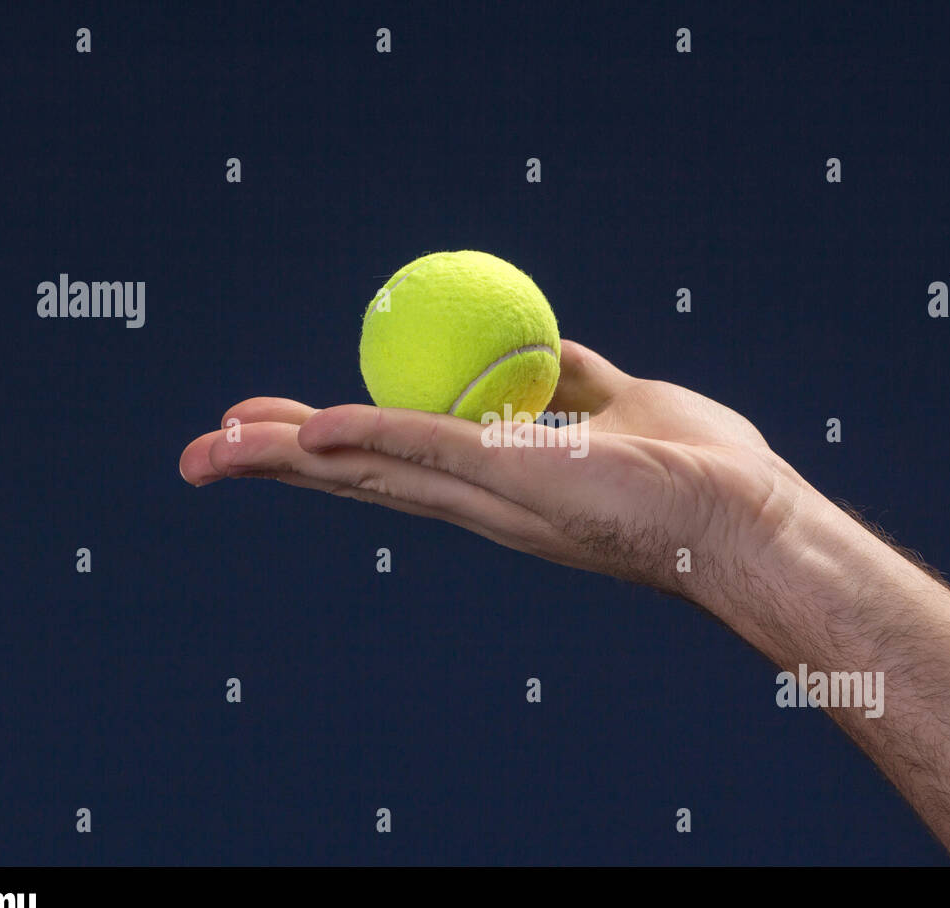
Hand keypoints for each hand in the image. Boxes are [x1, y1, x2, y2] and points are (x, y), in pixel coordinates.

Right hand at [178, 340, 804, 609]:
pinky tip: (300, 433)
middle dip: (280, 464)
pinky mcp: (514, 479)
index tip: (282, 425)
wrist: (744, 516)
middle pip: (361, 474)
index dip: (335, 443)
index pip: (399, 458)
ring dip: (288, 456)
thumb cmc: (699, 468)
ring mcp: (492, 493)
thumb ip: (574, 379)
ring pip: (369, 469)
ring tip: (213, 450)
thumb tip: (547, 348)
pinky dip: (360, 435)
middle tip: (205, 453)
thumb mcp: (623, 401)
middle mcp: (482, 499)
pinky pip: (423, 448)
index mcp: (502, 481)